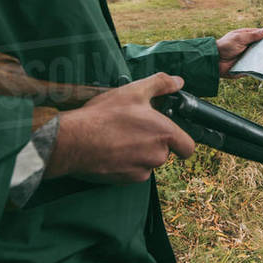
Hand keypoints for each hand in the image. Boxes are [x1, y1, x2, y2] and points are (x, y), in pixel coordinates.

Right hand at [46, 73, 193, 181]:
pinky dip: (125, 163)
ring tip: (118, 137)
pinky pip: (132, 172)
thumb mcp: (134, 91)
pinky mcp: (125, 181)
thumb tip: (178, 81)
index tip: (170, 135)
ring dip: (138, 152)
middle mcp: (157, 156)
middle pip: (164, 152)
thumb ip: (161, 84)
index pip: (188, 147)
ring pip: (147, 161)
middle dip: (152, 141)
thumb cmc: (104, 116)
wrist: (74, 142)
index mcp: (164, 134)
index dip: (181, 141)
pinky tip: (111, 149)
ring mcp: (141, 171)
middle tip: (133, 127)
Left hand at [215, 27, 262, 77]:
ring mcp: (248, 57)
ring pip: (261, 57)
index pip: (261, 35)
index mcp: (247, 37)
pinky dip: (262, 66)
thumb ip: (253, 35)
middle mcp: (249, 47)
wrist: (215, 61)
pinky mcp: (247, 67)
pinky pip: (257, 67)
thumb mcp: (240, 38)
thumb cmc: (226, 46)